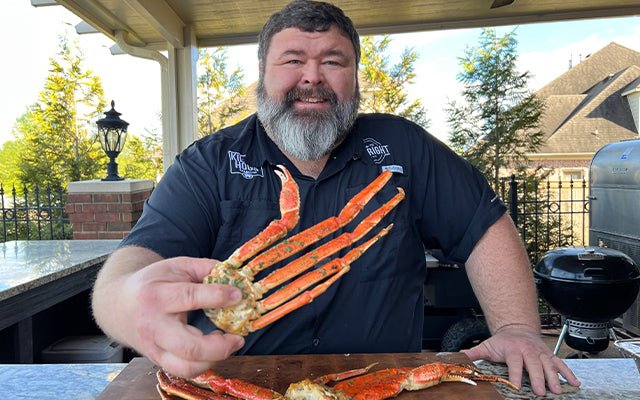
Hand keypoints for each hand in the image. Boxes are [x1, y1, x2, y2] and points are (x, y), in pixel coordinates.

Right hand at [94, 253, 244, 377]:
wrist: (118, 306)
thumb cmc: (152, 283)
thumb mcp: (175, 266)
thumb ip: (205, 268)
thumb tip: (234, 275)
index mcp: (156, 296)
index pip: (189, 297)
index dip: (218, 296)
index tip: (237, 295)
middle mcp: (154, 326)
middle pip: (188, 346)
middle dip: (219, 346)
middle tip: (238, 337)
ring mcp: (154, 348)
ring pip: (185, 367)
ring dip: (214, 359)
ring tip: (227, 343)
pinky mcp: (158, 360)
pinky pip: (184, 371)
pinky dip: (204, 363)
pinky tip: (213, 348)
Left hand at [461, 326, 580, 395]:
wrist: (517, 328)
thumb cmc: (502, 341)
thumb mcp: (487, 345)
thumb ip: (474, 353)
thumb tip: (459, 357)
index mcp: (513, 349)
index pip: (515, 362)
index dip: (516, 374)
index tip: (517, 385)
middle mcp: (528, 350)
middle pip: (534, 364)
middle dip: (539, 378)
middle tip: (542, 392)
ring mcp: (541, 352)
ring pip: (550, 364)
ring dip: (556, 377)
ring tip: (559, 390)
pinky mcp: (549, 355)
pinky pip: (561, 363)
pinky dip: (569, 373)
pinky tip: (575, 383)